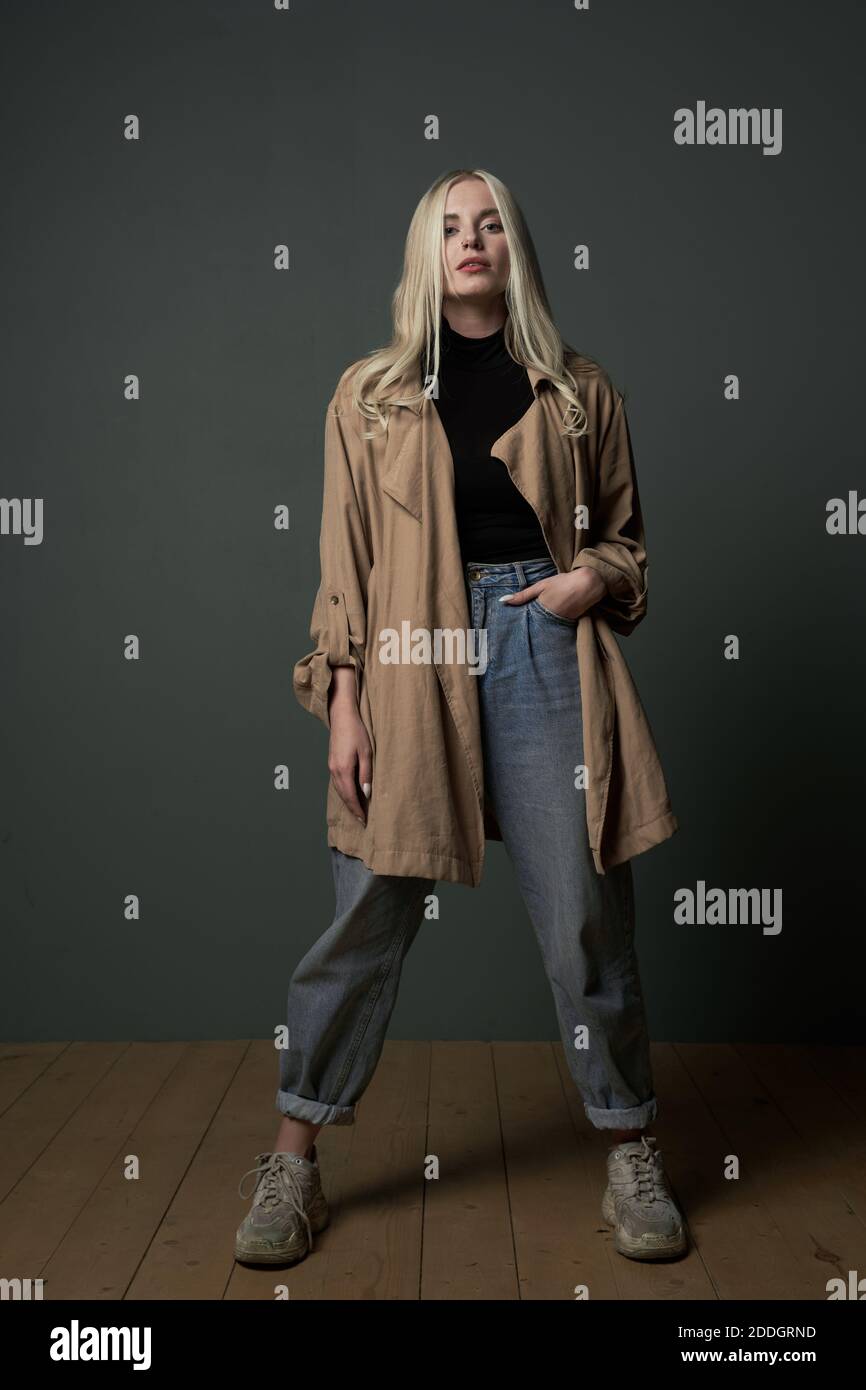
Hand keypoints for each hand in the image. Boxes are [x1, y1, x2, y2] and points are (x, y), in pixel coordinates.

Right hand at [327, 669, 372, 823]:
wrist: (342, 716)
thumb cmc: (357, 732)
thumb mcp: (367, 753)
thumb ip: (366, 774)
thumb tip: (366, 793)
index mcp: (343, 769)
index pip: (350, 796)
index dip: (357, 809)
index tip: (364, 820)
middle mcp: (334, 770)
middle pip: (343, 795)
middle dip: (352, 808)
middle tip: (361, 820)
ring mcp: (331, 766)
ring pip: (339, 790)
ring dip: (347, 801)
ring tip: (357, 810)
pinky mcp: (332, 762)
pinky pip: (337, 782)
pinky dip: (343, 791)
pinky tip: (350, 793)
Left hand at [498, 567, 606, 619]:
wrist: (588, 584)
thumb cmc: (563, 582)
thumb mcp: (541, 586)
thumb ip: (523, 595)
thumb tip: (503, 601)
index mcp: (541, 610)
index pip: (526, 621)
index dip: (520, 621)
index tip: (511, 624)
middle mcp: (550, 619)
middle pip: (535, 626)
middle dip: (529, 626)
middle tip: (520, 627)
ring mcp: (560, 622)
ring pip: (545, 627)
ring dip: (540, 625)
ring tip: (535, 623)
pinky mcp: (569, 623)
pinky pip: (556, 626)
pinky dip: (552, 623)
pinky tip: (550, 619)